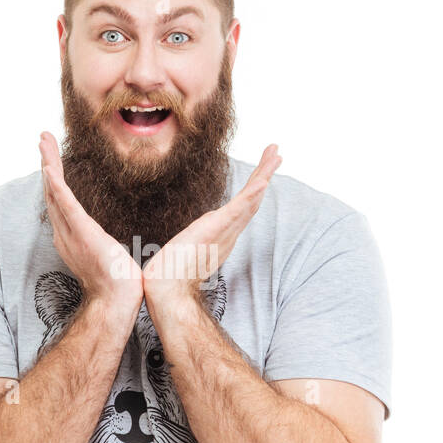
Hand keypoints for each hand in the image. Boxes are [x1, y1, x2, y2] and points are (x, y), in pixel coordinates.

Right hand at [39, 132, 143, 313]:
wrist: (117, 301)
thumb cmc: (118, 284)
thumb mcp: (111, 255)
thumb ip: (108, 242)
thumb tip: (117, 236)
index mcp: (72, 238)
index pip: (60, 202)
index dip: (53, 178)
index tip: (52, 159)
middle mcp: (65, 234)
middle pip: (51, 191)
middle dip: (47, 163)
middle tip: (43, 139)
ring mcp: (71, 233)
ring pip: (54, 191)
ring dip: (48, 163)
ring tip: (43, 141)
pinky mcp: (82, 232)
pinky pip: (65, 203)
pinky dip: (56, 183)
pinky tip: (49, 166)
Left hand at [142, 144, 281, 307]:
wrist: (166, 289)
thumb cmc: (170, 275)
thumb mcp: (182, 251)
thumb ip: (189, 243)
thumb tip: (186, 241)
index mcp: (222, 235)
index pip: (242, 207)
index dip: (255, 189)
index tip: (263, 173)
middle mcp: (228, 232)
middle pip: (252, 199)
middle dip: (264, 174)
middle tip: (276, 153)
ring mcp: (224, 231)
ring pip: (250, 199)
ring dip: (264, 175)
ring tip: (275, 155)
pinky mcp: (216, 230)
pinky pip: (238, 210)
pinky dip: (252, 195)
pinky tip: (263, 181)